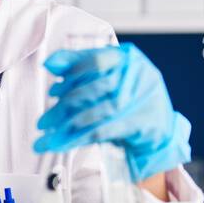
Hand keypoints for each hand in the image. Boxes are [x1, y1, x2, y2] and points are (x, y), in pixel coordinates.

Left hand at [33, 42, 190, 183]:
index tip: (52, 91)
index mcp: (128, 58)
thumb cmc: (130, 98)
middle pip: (93, 89)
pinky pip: (103, 131)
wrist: (160, 128)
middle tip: (43, 122)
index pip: (95, 61)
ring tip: (47, 138)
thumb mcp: (108, 76)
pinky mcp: (141, 124)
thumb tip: (49, 63)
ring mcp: (142, 100)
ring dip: (67, 127)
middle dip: (63, 107)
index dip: (70, 75)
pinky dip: (79, 138)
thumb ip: (79, 65)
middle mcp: (137, 75)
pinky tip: (62, 144)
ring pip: (97, 113)